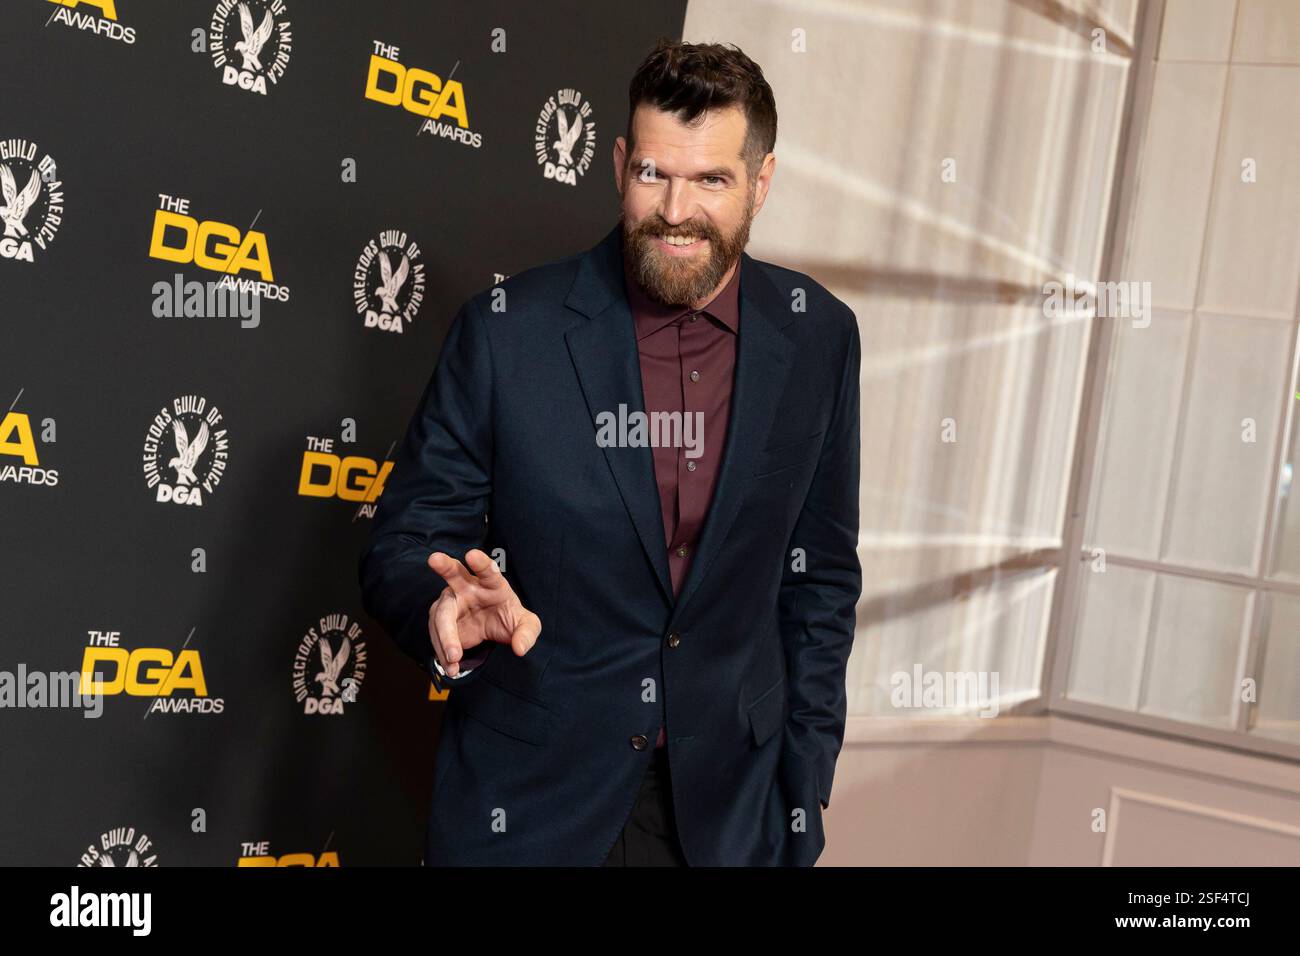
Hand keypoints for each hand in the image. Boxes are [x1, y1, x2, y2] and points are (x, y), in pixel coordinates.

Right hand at [426, 548, 540, 676]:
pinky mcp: (440, 618)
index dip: (480, 563)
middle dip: (444, 565)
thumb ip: (527, 633)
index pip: (488, 570)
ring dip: (446, 637)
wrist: (490, 627)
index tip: (472, 555)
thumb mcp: (525, 625)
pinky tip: (451, 667)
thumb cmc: (507, 617)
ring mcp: (451, 601)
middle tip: (434, 559)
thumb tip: (520, 649)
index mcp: (492, 583)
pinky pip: (437, 635)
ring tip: (454, 658)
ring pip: (442, 615)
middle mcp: (467, 586)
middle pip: (454, 573)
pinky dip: (443, 653)